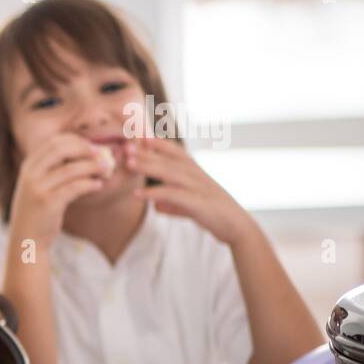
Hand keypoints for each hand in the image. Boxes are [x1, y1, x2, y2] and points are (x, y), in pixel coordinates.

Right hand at [9, 132, 112, 243]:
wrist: (27, 241)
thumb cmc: (39, 212)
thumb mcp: (39, 186)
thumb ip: (54, 169)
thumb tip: (86, 152)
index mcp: (28, 166)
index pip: (55, 142)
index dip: (78, 141)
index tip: (94, 148)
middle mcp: (30, 174)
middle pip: (62, 149)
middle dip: (86, 150)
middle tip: (104, 156)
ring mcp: (38, 188)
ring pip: (72, 168)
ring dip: (94, 167)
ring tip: (107, 171)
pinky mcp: (48, 204)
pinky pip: (75, 187)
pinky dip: (90, 184)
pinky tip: (98, 186)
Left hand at [126, 136, 253, 244]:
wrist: (238, 229)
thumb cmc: (215, 216)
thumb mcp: (191, 208)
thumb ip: (174, 205)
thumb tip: (156, 206)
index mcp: (197, 174)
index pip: (176, 153)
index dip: (159, 143)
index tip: (139, 135)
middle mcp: (198, 176)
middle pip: (169, 160)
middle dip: (147, 152)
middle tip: (125, 145)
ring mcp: (199, 188)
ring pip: (170, 172)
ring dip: (148, 166)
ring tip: (128, 163)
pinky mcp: (199, 203)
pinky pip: (173, 195)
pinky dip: (154, 193)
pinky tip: (137, 194)